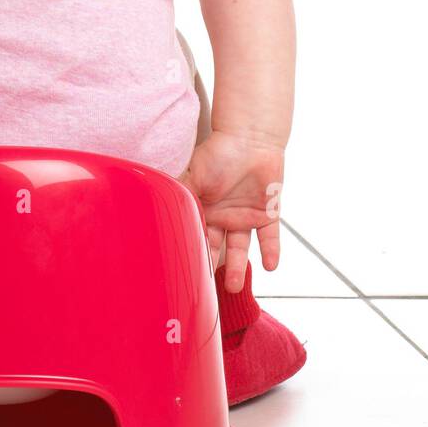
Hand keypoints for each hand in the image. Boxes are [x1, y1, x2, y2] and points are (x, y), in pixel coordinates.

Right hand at [179, 130, 284, 291]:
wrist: (249, 137)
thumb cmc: (218, 153)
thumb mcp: (193, 176)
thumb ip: (179, 196)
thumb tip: (156, 213)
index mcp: (204, 209)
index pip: (197, 235)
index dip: (192, 252)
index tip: (185, 272)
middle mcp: (224, 217)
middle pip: (216, 247)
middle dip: (212, 267)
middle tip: (206, 289)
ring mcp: (245, 216)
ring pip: (241, 248)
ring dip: (239, 267)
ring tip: (234, 286)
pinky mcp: (267, 213)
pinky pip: (270, 237)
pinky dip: (271, 251)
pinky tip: (271, 266)